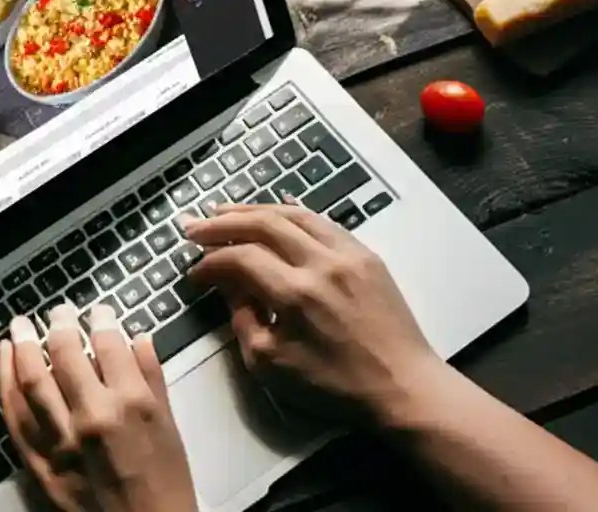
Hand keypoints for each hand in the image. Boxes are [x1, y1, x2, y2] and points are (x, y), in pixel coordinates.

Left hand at [0, 303, 197, 511]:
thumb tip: (138, 338)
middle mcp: (93, 416)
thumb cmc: (165, 483)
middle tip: (57, 312)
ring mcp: (62, 440)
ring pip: (31, 379)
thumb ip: (152, 377)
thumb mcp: (169, 424)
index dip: (100, 319)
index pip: (109, 342)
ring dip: (23, 346)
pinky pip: (15, 416)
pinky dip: (5, 384)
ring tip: (20, 326)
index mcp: (132, 403)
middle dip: (59, 324)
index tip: (97, 311)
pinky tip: (4, 363)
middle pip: (64, 353)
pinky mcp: (41, 462)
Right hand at [184, 203, 443, 424]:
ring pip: (294, 214)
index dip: (210, 262)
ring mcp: (348, 254)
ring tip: (225, 211)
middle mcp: (322, 263)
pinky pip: (322, 222)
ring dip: (255, 210)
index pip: (240, 258)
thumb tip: (230, 288)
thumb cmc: (335, 386)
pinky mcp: (366, 255)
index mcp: (296, 294)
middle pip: (264, 223)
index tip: (195, 273)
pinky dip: (292, 213)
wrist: (403, 386)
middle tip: (194, 226)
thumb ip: (243, 321)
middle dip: (223, 222)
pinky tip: (275, 214)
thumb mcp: (271, 366)